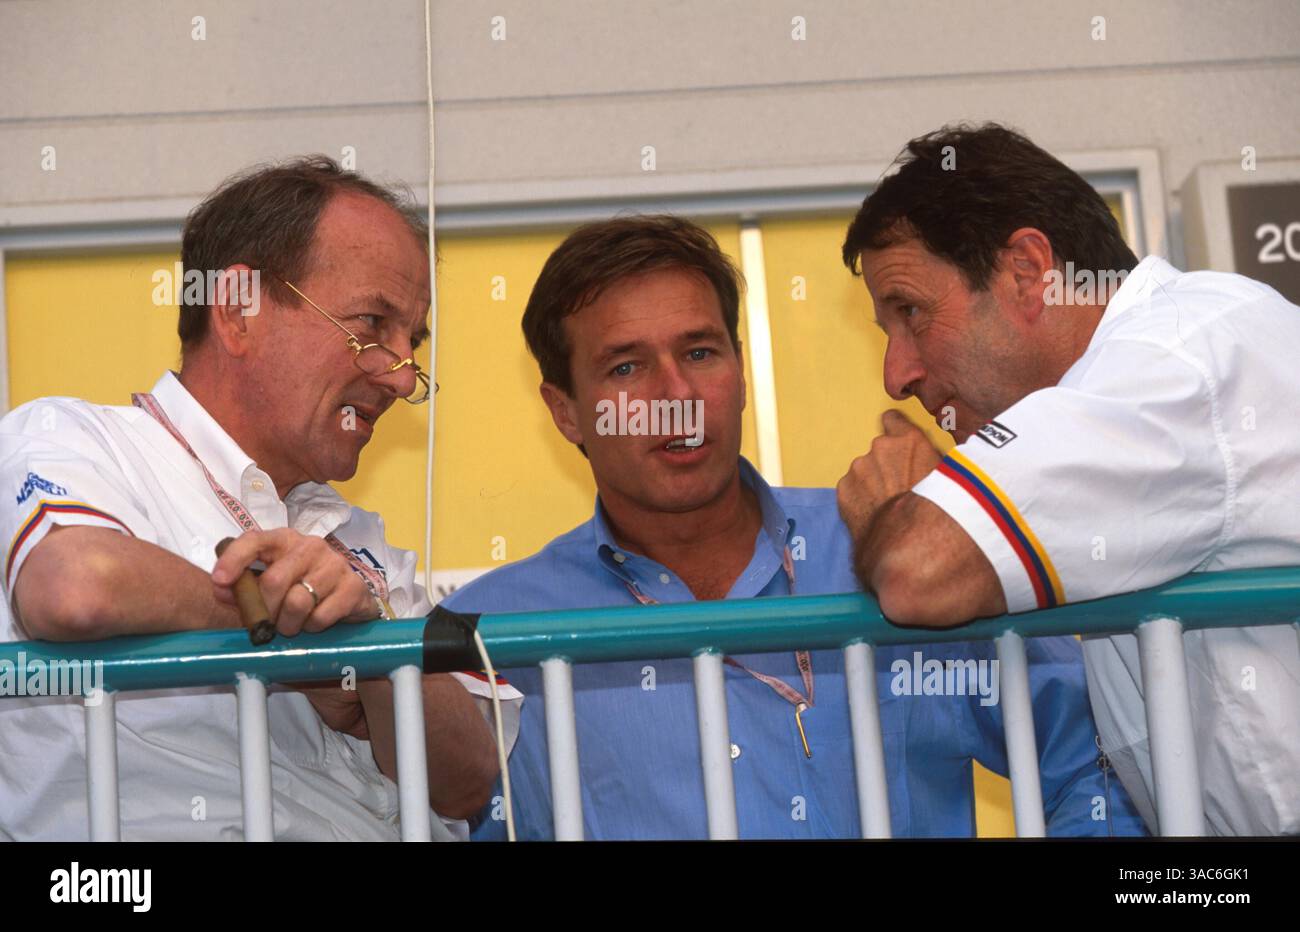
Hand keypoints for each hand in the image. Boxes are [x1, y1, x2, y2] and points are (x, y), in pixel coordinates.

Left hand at [211, 528, 377, 636]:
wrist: (351, 602)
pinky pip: (320, 616)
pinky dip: (311, 628)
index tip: (219, 581)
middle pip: (274, 581)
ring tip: (291, 626)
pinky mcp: (353, 587)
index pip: (255, 540)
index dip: (234, 559)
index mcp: (285, 540)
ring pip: (297, 603)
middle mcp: (311, 546)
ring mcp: (335, 565)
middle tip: (265, 625)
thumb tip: (221, 589)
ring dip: (288, 624)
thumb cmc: (302, 591)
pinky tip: (315, 623)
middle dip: (264, 611)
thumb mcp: (270, 586)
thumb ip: (243, 587)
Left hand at [837, 410, 942, 538]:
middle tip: (899, 488)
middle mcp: (880, 448)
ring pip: (865, 471)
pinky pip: (852, 489)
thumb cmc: (938, 512)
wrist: (910, 546)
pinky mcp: (844, 489)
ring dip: (873, 482)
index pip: (892, 419)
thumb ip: (932, 460)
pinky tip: (873, 514)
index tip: (896, 443)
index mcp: (908, 441)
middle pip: (880, 451)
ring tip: (887, 505)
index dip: (895, 432)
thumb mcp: (949, 478)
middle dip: (887, 465)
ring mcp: (858, 468)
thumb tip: (933, 459)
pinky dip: (860, 498)